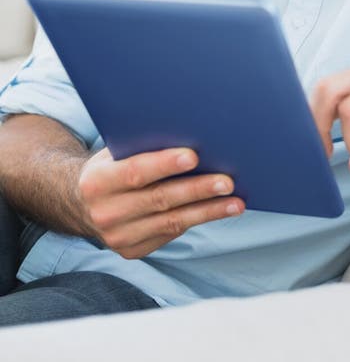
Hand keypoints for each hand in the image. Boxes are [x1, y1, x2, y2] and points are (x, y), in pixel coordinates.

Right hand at [77, 147, 244, 258]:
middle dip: (197, 190)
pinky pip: (170, 234)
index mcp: (97, 182)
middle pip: (159, 200)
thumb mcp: (114, 152)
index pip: (135, 172)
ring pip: (172, 222)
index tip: (194, 156)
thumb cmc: (110, 166)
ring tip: (235, 202)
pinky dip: (197, 221)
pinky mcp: (132, 251)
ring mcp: (118, 237)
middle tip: (227, 182)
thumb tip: (188, 132)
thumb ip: (140, 146)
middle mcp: (105, 213)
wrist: (80, 204)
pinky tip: (219, 210)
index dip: (164, 164)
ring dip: (208, 211)